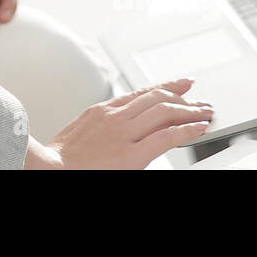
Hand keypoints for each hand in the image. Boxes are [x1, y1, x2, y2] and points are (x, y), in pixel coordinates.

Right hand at [22, 78, 213, 168]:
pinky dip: (187, 130)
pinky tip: (199, 128)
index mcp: (100, 111)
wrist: (51, 171)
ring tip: (206, 112)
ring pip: (164, 112)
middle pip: (156, 98)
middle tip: (200, 99)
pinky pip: (166, 137)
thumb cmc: (60, 160)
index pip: (140, 93)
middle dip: (182, 97)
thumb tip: (112, 123)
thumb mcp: (78, 132)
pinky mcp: (132, 154)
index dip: (164, 87)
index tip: (180, 85)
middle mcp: (114, 116)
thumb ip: (99, 124)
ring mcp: (123, 134)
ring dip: (190, 110)